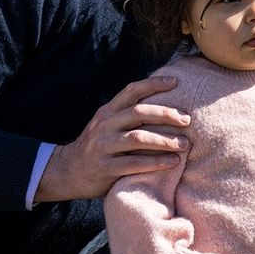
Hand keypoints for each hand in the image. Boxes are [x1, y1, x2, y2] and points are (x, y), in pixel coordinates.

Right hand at [34, 77, 188, 202]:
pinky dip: (156, 162)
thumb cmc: (97, 146)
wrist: (67, 171)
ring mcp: (103, 146)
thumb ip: (126, 115)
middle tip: (187, 119)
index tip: (176, 82)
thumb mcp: (106, 124)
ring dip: (165, 140)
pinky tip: (173, 162)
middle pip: (139, 113)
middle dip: (166, 114)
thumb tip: (162, 104)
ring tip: (185, 144)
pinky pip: (134, 164)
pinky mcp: (105, 168)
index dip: (153, 84)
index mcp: (107, 111)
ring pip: (138, 138)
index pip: (131, 91)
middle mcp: (105, 125)